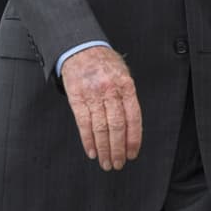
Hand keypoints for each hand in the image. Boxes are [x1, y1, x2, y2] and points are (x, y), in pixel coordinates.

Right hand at [61, 46, 142, 170]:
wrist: (80, 47)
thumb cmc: (104, 62)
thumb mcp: (123, 73)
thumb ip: (128, 96)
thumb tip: (132, 126)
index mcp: (125, 85)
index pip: (133, 118)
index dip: (133, 139)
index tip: (132, 153)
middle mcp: (110, 90)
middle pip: (117, 126)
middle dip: (118, 149)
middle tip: (118, 163)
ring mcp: (92, 94)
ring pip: (100, 128)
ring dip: (103, 149)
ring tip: (106, 162)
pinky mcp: (77, 97)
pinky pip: (83, 123)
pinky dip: (88, 140)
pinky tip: (92, 151)